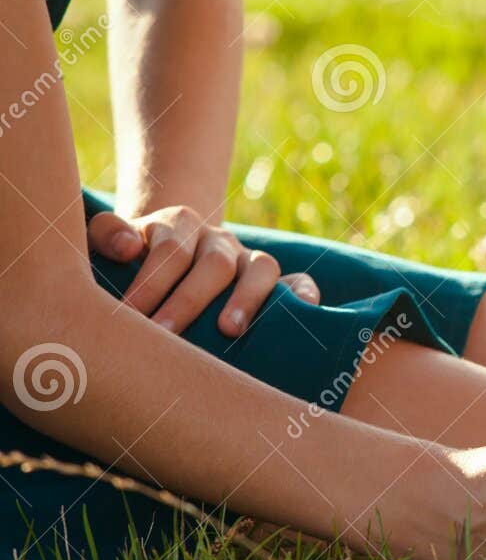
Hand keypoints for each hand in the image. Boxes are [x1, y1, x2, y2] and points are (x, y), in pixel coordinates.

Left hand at [89, 205, 320, 336]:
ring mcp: (248, 259)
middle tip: (164, 334)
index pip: (170, 250)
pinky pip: (298, 281)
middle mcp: (219, 240)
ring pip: (261, 268)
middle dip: (188, 301)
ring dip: (247, 298)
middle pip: (214, 263)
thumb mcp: (112, 239)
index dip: (150, 283)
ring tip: (229, 331)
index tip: (128, 316)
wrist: (166, 254)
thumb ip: (107, 234)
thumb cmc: (131, 259)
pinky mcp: (274, 281)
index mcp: (179, 225)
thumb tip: (129, 247)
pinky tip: (301, 311)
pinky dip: (303, 294)